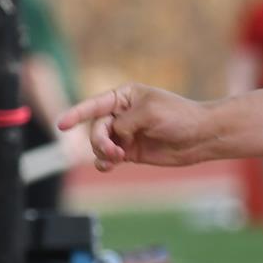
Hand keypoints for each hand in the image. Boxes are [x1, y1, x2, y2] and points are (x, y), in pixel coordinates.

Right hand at [58, 84, 216, 169]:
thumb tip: (112, 135)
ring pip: (99, 145)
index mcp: (125, 96)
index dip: (76, 114)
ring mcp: (125, 133)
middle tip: (114, 151)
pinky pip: (108, 157)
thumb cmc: (180, 117)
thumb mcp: (149, 113)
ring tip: (117, 158)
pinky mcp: (130, 151)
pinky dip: (104, 162)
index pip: (94, 104)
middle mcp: (122, 114)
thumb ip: (123, 122)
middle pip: (96, 128)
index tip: (61, 124)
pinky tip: (108, 165)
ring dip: (103, 152)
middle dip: (99, 141)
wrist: (201, 136)